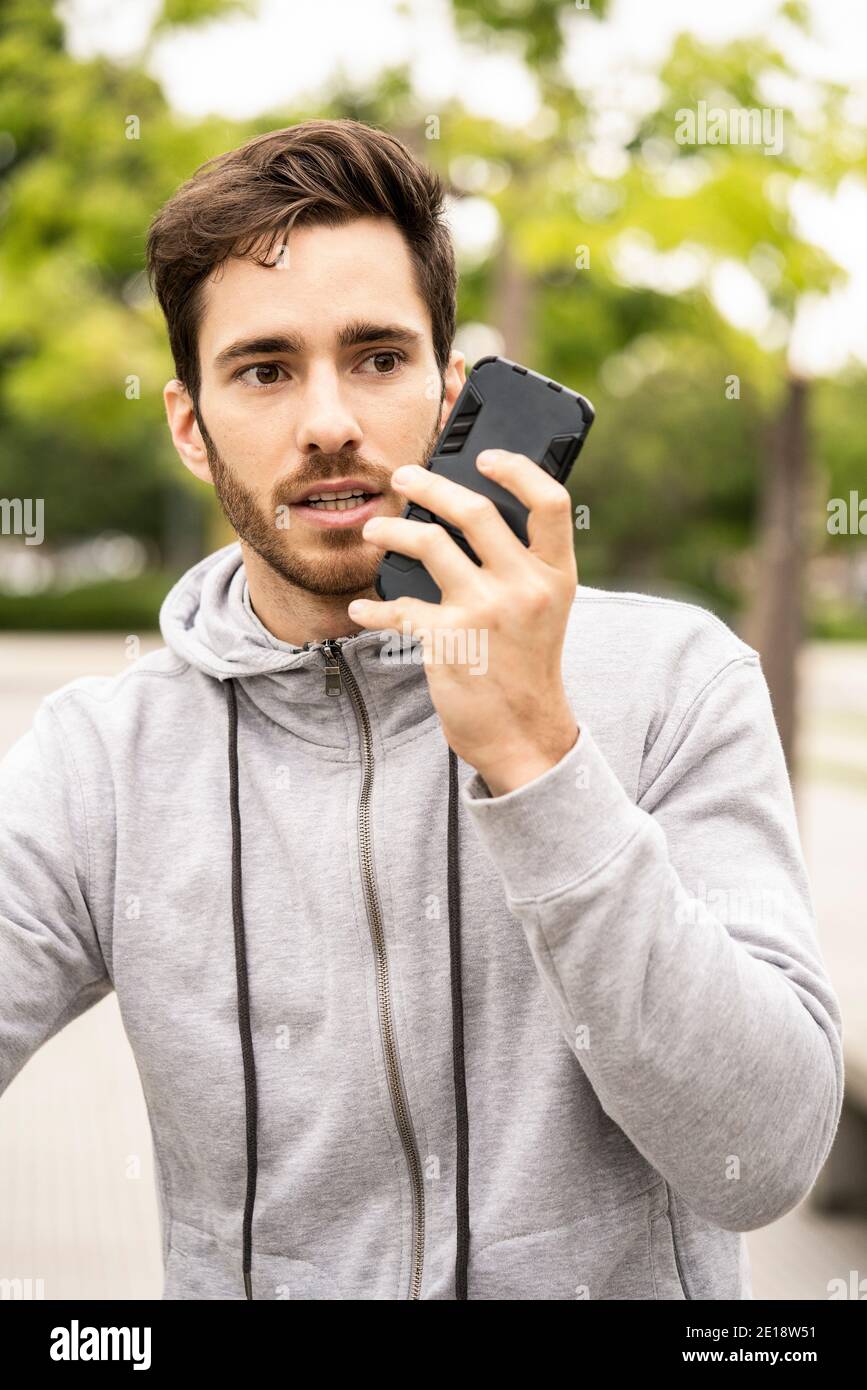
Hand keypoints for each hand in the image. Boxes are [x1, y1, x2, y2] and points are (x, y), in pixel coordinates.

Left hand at [347, 450, 579, 795]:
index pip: (548, 501)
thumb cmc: (527, 668)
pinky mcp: (448, 640)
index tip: (484, 457)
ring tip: (376, 529)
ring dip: (392, 530)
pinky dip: (376, 607)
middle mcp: (525, 587)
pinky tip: (363, 608)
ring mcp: (486, 611)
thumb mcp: (545, 611)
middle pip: (474, 511)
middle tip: (404, 476)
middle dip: (431, 485)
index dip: (517, 469)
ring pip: (428, 544)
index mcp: (556, 575)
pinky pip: (400, 607)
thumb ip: (522, 566)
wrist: (524, 736)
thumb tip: (469, 517)